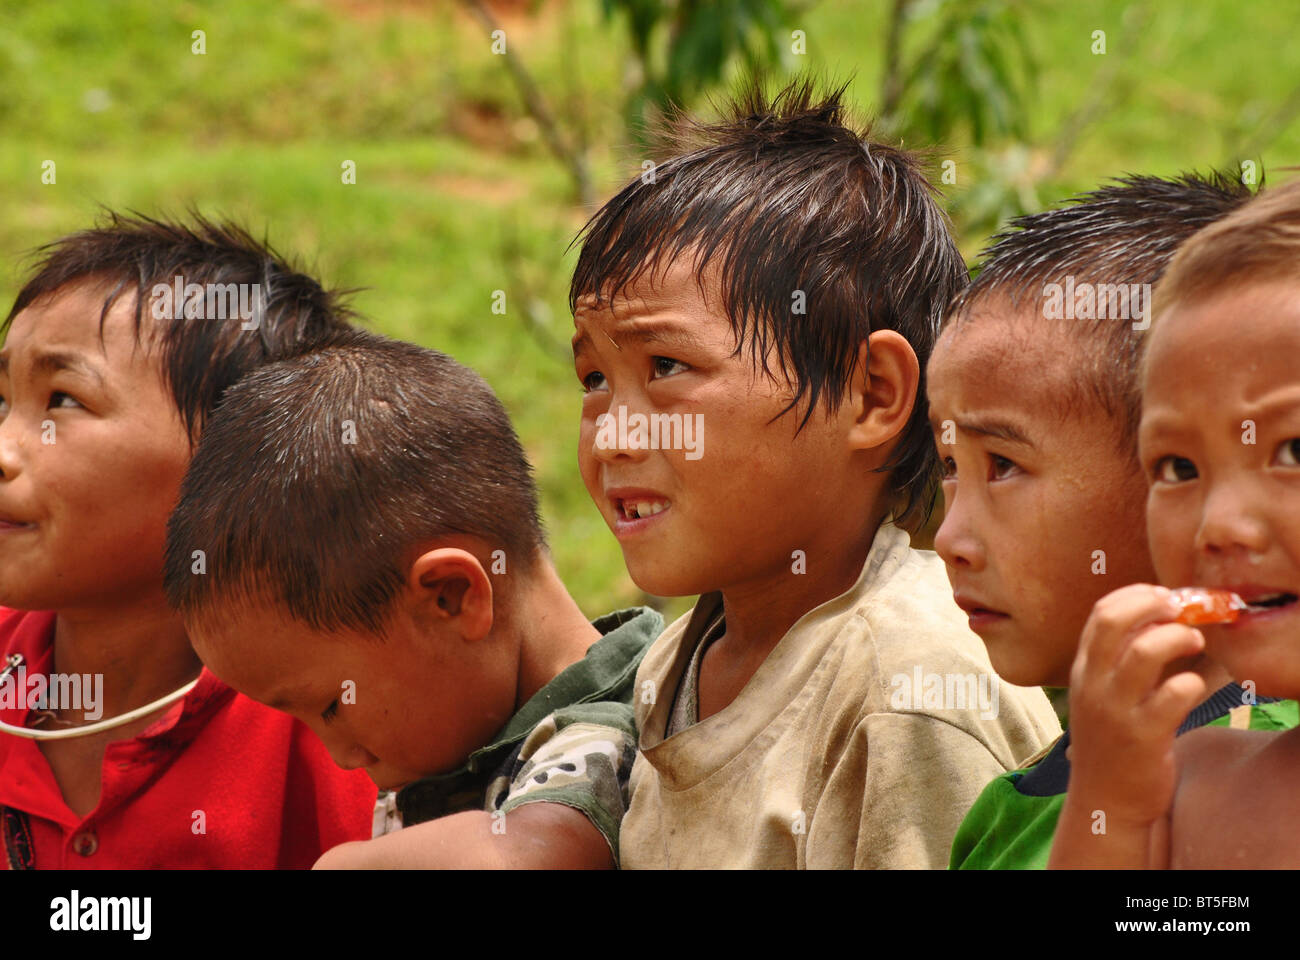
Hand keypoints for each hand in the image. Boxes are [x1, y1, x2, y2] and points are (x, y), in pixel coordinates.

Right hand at [1066, 583, 1209, 830]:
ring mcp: (1115, 710)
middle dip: (1152, 605)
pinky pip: (1175, 694)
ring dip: (1179, 637)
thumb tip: (1166, 620)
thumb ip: (1123, 661)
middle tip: (1179, 609)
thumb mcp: (1103, 696)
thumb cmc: (1113, 742)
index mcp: (1083, 670)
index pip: (1100, 613)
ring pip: (1145, 652)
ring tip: (1195, 642)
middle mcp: (1093, 685)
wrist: (1105, 801)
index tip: (1162, 595)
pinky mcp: (1143, 736)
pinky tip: (1195, 688)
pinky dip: (1193, 683)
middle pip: (1114, 621)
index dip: (1135, 595)